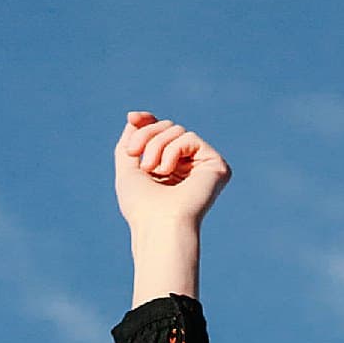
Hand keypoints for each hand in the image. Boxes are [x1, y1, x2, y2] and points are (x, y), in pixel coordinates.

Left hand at [113, 114, 232, 231]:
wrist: (157, 224)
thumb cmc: (141, 206)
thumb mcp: (127, 168)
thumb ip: (131, 140)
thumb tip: (136, 118)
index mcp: (169, 167)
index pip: (161, 132)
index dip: (147, 122)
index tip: (133, 117)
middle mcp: (188, 165)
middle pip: (167, 127)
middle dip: (147, 136)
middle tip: (138, 158)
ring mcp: (203, 165)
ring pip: (177, 130)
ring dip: (157, 145)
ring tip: (153, 170)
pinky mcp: (216, 165)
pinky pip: (190, 138)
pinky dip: (172, 150)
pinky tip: (168, 171)